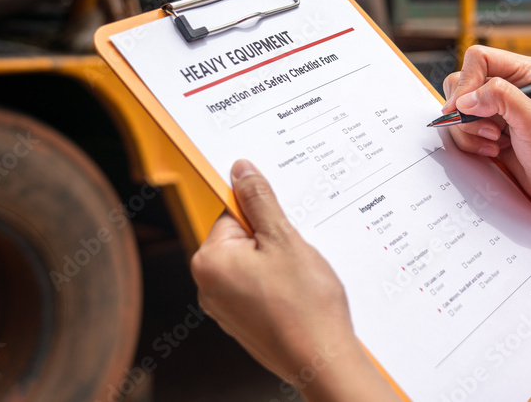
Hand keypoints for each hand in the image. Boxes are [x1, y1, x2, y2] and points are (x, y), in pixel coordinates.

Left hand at [191, 160, 398, 400]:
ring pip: (253, 264)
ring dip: (277, 263)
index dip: (262, 216)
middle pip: (241, 239)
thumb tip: (242, 171)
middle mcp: (208, 286)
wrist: (322, 358)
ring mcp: (225, 308)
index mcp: (210, 261)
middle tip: (294, 254)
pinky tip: (296, 295)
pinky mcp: (243, 322)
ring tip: (298, 278)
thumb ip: (259, 201)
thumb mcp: (284, 238)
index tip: (280, 224)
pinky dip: (277, 286)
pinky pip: (257, 288)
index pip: (232, 214)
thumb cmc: (304, 306)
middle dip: (271, 240)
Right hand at [441, 46, 530, 225]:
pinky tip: (494, 150)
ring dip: (470, 130)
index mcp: (525, 73)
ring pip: (457, 107)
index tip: (464, 108)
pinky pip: (460, 127)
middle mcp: (508, 86)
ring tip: (496, 143)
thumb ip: (502, 99)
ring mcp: (495, 108)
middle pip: (462, 82)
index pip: (480, 59)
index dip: (467, 82)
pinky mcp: (487, 127)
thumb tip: (466, 99)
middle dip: (468, 112)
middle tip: (491, 131)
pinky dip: (470, 142)